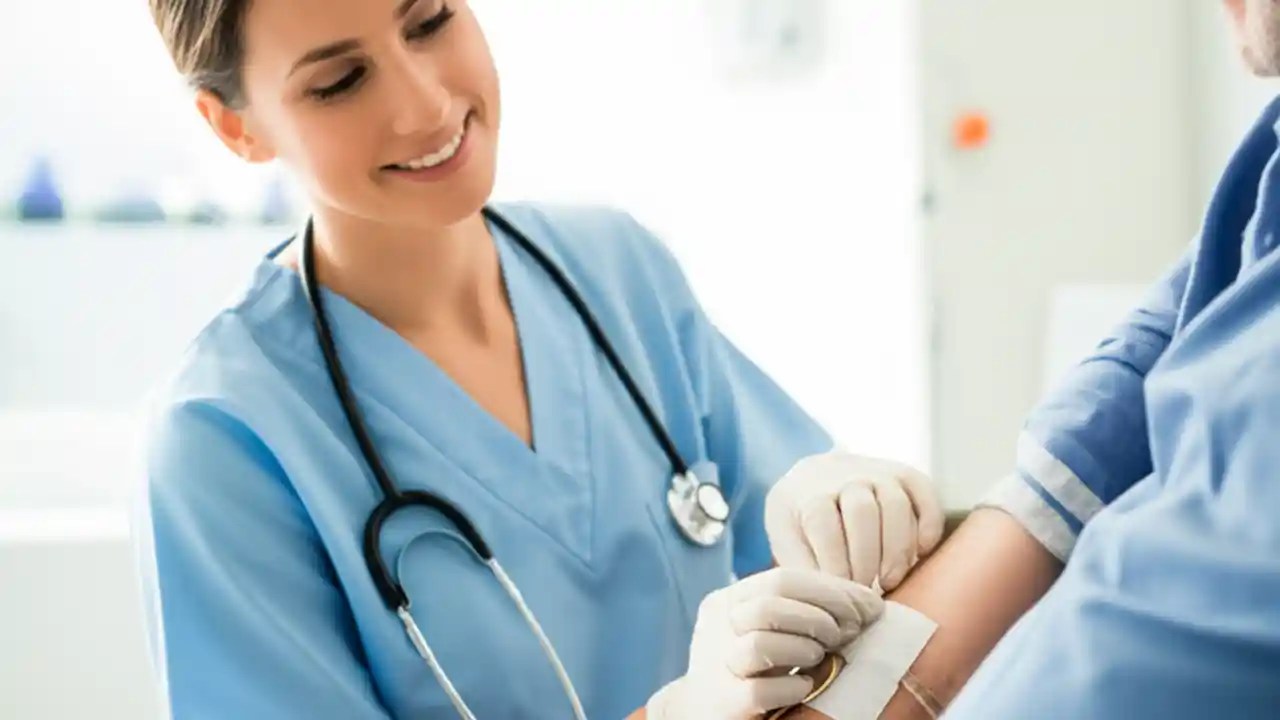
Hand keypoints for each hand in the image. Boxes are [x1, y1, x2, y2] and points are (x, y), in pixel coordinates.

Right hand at [646, 568, 882, 719]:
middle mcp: (716, 627)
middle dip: (819, 618)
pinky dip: (792, 687)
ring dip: (805, 649)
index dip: (830, 591)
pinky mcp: (723, 702)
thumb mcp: (765, 628)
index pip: (781, 579)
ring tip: (818, 659)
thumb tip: (868, 603)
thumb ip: (799, 609)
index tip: (867, 607)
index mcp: (728, 600)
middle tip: (844, 635)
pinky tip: (803, 687)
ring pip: (761, 644)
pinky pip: (759, 690)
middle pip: (769, 605)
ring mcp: (716, 664)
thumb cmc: (749, 667)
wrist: (700, 712)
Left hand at [765, 451, 944, 590]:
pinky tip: (921, 553)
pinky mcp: (908, 477)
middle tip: (867, 593)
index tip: (840, 592)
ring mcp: (879, 474)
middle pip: (862, 511)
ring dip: (897, 548)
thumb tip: (821, 597)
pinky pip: (925, 494)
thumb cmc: (801, 519)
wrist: (817, 478)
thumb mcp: (786, 536)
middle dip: (866, 557)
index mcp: (810, 492)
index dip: (834, 560)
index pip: (822, 521)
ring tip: (890, 581)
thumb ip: (799, 564)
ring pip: (895, 504)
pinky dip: (929, 524)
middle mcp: (846, 477)